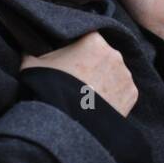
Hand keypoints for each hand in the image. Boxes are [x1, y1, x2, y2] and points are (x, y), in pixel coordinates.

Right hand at [20, 32, 138, 117]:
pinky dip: (114, 96)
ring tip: (88, 96)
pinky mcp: (131, 95)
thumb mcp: (31, 61)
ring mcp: (125, 75)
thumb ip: (36, 47)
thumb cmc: (48, 89)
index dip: (78, 49)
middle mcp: (114, 54)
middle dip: (93, 64)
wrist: (66, 124)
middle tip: (78, 80)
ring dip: (104, 80)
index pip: (88, 38)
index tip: (71, 60)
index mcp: (93, 40)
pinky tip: (98, 105)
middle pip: (103, 55)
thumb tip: (32, 43)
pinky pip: (123, 91)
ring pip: (114, 73)